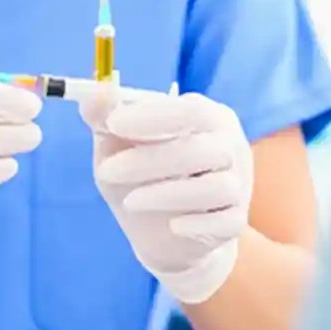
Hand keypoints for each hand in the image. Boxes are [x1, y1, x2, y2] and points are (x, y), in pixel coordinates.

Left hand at [80, 89, 253, 303]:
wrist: (161, 233)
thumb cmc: (141, 175)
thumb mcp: (116, 146)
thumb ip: (104, 118)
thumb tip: (91, 96)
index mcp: (207, 117)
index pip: (191, 110)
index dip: (153, 116)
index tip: (113, 122)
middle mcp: (230, 146)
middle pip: (202, 149)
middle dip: (150, 160)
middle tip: (106, 170)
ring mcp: (239, 185)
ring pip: (216, 187)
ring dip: (167, 194)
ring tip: (129, 201)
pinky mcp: (235, 221)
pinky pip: (225, 222)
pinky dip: (197, 224)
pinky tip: (172, 225)